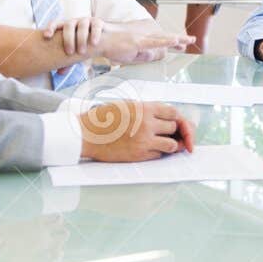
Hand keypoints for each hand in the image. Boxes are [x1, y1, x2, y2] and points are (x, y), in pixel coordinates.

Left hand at [42, 17, 105, 57]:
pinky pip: (96, 26)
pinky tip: (94, 43)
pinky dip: (94, 34)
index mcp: (65, 28)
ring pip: (82, 26)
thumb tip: (59, 73)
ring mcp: (87, 21)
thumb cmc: (83, 45)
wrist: (102, 40)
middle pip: (69, 25)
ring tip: (82, 52)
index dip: (50, 28)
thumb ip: (67, 61)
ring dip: (81, 39)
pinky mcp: (98, 22)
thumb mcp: (75, 53)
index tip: (47, 36)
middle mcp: (75, 22)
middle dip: (68, 39)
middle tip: (69, 53)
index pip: (55, 23)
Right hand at [79, 101, 195, 161]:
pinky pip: (158, 155)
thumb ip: (147, 109)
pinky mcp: (139, 155)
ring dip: (169, 144)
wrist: (87, 134)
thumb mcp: (128, 105)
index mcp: (144, 108)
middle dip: (172, 130)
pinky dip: (157, 152)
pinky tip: (147, 148)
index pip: (174, 112)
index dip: (176, 117)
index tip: (174, 121)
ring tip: (160, 141)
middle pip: (174, 128)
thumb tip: (166, 117)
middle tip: (166, 132)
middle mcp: (147, 125)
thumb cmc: (104, 118)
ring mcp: (144, 141)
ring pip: (172, 145)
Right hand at [102, 30, 194, 65]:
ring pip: (163, 38)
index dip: (170, 40)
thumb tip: (150, 55)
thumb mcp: (128, 52)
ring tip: (189, 40)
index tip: (181, 42)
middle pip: (164, 36)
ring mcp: (141, 37)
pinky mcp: (137, 41)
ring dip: (177, 39)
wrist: (97, 41)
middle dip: (179, 39)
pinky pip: (154, 42)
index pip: (159, 37)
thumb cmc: (110, 46)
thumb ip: (141, 53)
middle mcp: (143, 34)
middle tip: (192, 40)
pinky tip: (175, 41)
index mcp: (141, 35)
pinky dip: (165, 41)